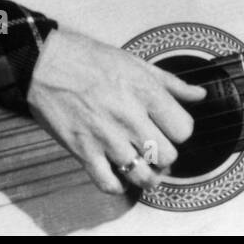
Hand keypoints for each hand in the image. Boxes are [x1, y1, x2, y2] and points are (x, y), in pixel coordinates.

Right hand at [27, 28, 205, 194]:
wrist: (45, 63)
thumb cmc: (88, 58)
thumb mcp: (135, 62)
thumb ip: (171, 83)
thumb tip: (199, 94)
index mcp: (145, 92)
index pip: (183, 129)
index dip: (180, 131)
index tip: (171, 129)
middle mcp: (129, 117)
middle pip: (167, 155)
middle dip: (166, 154)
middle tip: (156, 148)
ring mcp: (106, 137)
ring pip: (143, 175)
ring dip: (147, 174)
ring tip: (143, 166)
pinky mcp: (83, 150)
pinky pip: (109, 183)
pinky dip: (118, 185)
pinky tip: (119, 174)